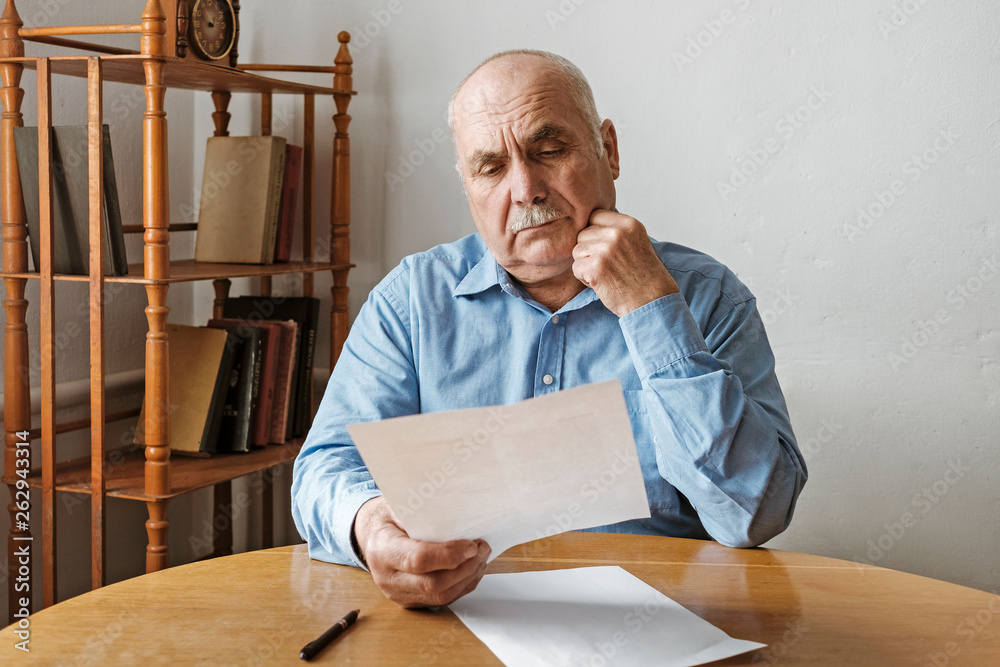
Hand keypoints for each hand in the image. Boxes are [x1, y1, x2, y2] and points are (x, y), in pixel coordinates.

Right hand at [353, 497, 490, 607]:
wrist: (373, 536)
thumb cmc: (389, 518)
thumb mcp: (400, 506)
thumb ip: (424, 512)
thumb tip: (460, 512)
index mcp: (383, 550)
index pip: (418, 559)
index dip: (448, 555)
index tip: (471, 545)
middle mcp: (388, 578)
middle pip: (433, 584)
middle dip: (465, 568)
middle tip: (482, 549)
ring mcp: (399, 594)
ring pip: (441, 596)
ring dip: (467, 578)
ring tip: (481, 558)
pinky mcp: (411, 601)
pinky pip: (442, 600)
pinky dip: (462, 586)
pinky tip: (472, 569)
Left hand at [572, 209, 678, 316]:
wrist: (652, 300)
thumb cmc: (643, 275)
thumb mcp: (636, 241)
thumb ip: (615, 229)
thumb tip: (589, 223)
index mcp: (628, 224)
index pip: (594, 215)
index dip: (594, 232)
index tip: (604, 246)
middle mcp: (617, 233)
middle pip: (582, 234)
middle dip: (589, 250)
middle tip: (607, 264)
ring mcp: (605, 250)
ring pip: (577, 251)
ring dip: (586, 264)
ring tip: (605, 273)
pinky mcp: (595, 268)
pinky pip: (576, 268)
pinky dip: (584, 278)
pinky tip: (602, 282)